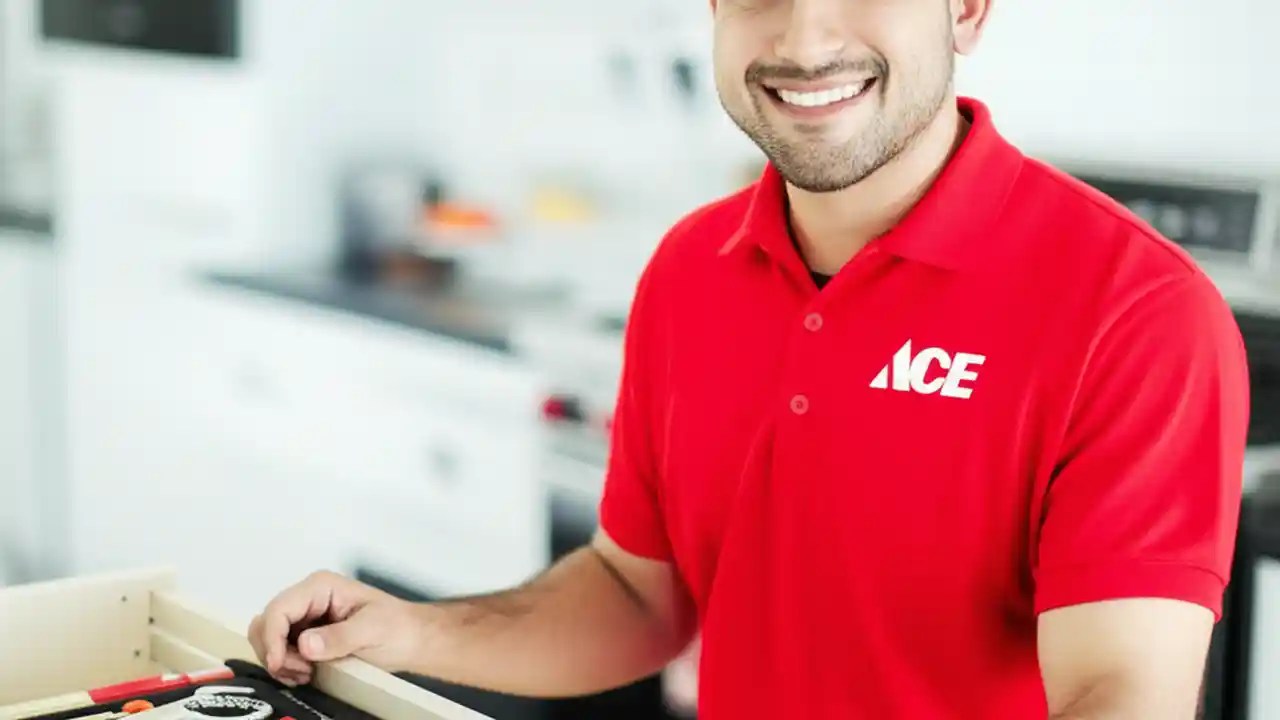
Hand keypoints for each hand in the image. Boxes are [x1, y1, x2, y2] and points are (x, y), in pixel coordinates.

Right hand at [246, 570, 428, 686]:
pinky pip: (279, 650)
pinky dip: (284, 665)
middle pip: (266, 623)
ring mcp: (305, 617)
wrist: (412, 640)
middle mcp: (307, 598)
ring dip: (279, 660)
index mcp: (321, 587)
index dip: (272, 638)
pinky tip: (304, 674)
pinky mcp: (306, 635)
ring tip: (304, 674)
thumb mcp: (372, 630)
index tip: (279, 664)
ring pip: (267, 637)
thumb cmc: (398, 627)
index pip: (279, 609)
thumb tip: (305, 644)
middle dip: (275, 651)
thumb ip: (339, 637)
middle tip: (300, 671)